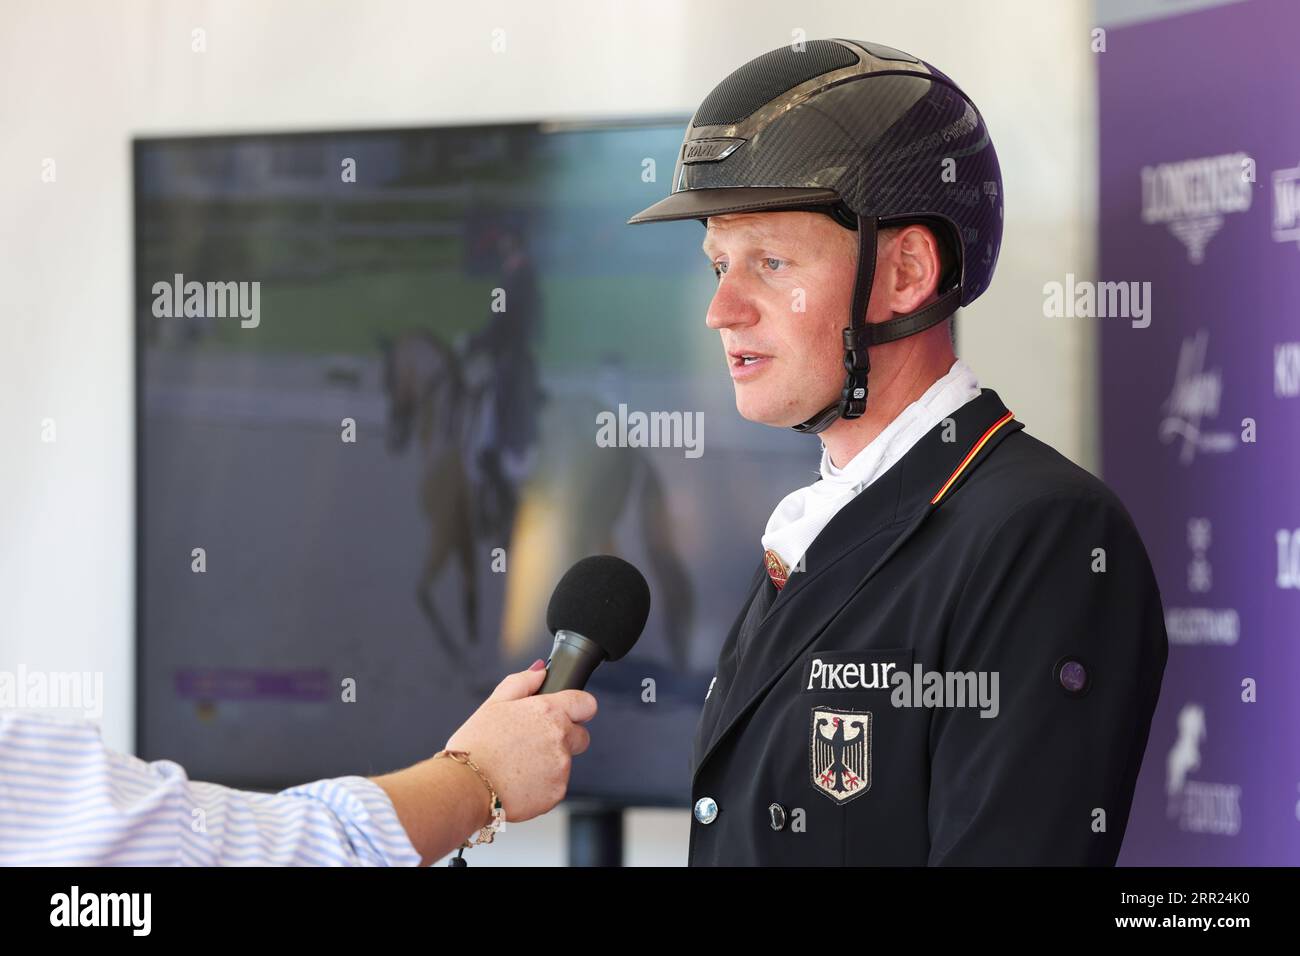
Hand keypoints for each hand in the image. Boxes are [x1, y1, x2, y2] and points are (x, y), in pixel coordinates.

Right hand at [444, 661, 596, 822]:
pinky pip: (556, 785)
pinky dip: (542, 785)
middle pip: (581, 736)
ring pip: (565, 762)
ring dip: (549, 763)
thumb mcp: (494, 703)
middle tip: (532, 744)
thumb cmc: (475, 745)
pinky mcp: (557, 792)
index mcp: (548, 711)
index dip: (578, 708)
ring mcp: (561, 767)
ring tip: (517, 764)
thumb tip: (541, 670)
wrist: (465, 787)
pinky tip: (518, 781)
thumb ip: (523, 682)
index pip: (587, 703)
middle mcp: (560, 738)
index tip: (568, 714)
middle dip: (564, 738)